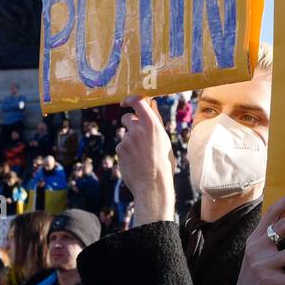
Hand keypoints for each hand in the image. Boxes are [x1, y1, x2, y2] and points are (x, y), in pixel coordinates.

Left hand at [116, 95, 175, 225]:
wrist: (153, 185)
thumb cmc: (163, 163)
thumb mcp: (164, 140)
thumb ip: (157, 121)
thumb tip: (153, 104)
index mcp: (152, 125)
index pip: (137, 102)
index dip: (130, 100)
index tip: (126, 102)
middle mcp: (138, 129)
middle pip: (127, 118)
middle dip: (130, 124)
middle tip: (138, 137)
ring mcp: (127, 140)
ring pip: (125, 135)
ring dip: (130, 142)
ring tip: (141, 156)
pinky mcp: (119, 150)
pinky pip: (121, 147)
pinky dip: (126, 152)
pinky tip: (135, 162)